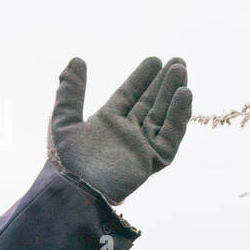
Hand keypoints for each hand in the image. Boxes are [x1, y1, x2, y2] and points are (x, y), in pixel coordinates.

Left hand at [46, 56, 191, 204]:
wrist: (79, 190)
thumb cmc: (68, 162)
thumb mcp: (64, 120)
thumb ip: (70, 92)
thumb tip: (76, 59)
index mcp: (108, 122)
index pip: (129, 94)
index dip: (141, 77)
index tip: (154, 60)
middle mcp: (128, 132)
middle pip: (151, 102)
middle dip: (164, 82)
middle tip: (178, 60)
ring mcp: (143, 145)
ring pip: (163, 114)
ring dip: (173, 92)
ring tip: (182, 69)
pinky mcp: (154, 159)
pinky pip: (171, 134)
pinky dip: (178, 115)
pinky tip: (184, 93)